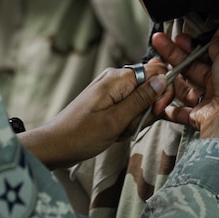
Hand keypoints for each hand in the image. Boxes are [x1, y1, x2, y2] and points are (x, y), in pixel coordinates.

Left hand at [18, 61, 169, 169]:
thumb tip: (163, 79)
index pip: (156, 72)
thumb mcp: (115, 120)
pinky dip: (127, 123)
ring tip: (118, 131)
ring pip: (141, 103)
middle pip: (150, 89)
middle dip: (147, 111)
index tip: (155, 112)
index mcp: (118, 78)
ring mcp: (112, 91)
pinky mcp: (109, 102)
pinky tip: (115, 132)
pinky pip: (130, 110)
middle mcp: (116, 79)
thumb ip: (141, 99)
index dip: (162, 92)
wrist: (55, 145)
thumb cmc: (80, 135)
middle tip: (129, 125)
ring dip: (136, 121)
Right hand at [150, 25, 218, 153]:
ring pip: (186, 86)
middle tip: (161, 42)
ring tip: (156, 66)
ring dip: (171, 76)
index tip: (180, 37)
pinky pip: (181, 110)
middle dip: (177, 54)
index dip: (195, 43)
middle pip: (195, 66)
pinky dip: (169, 106)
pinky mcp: (200, 116)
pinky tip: (159, 95)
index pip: (212, 51)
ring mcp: (211, 100)